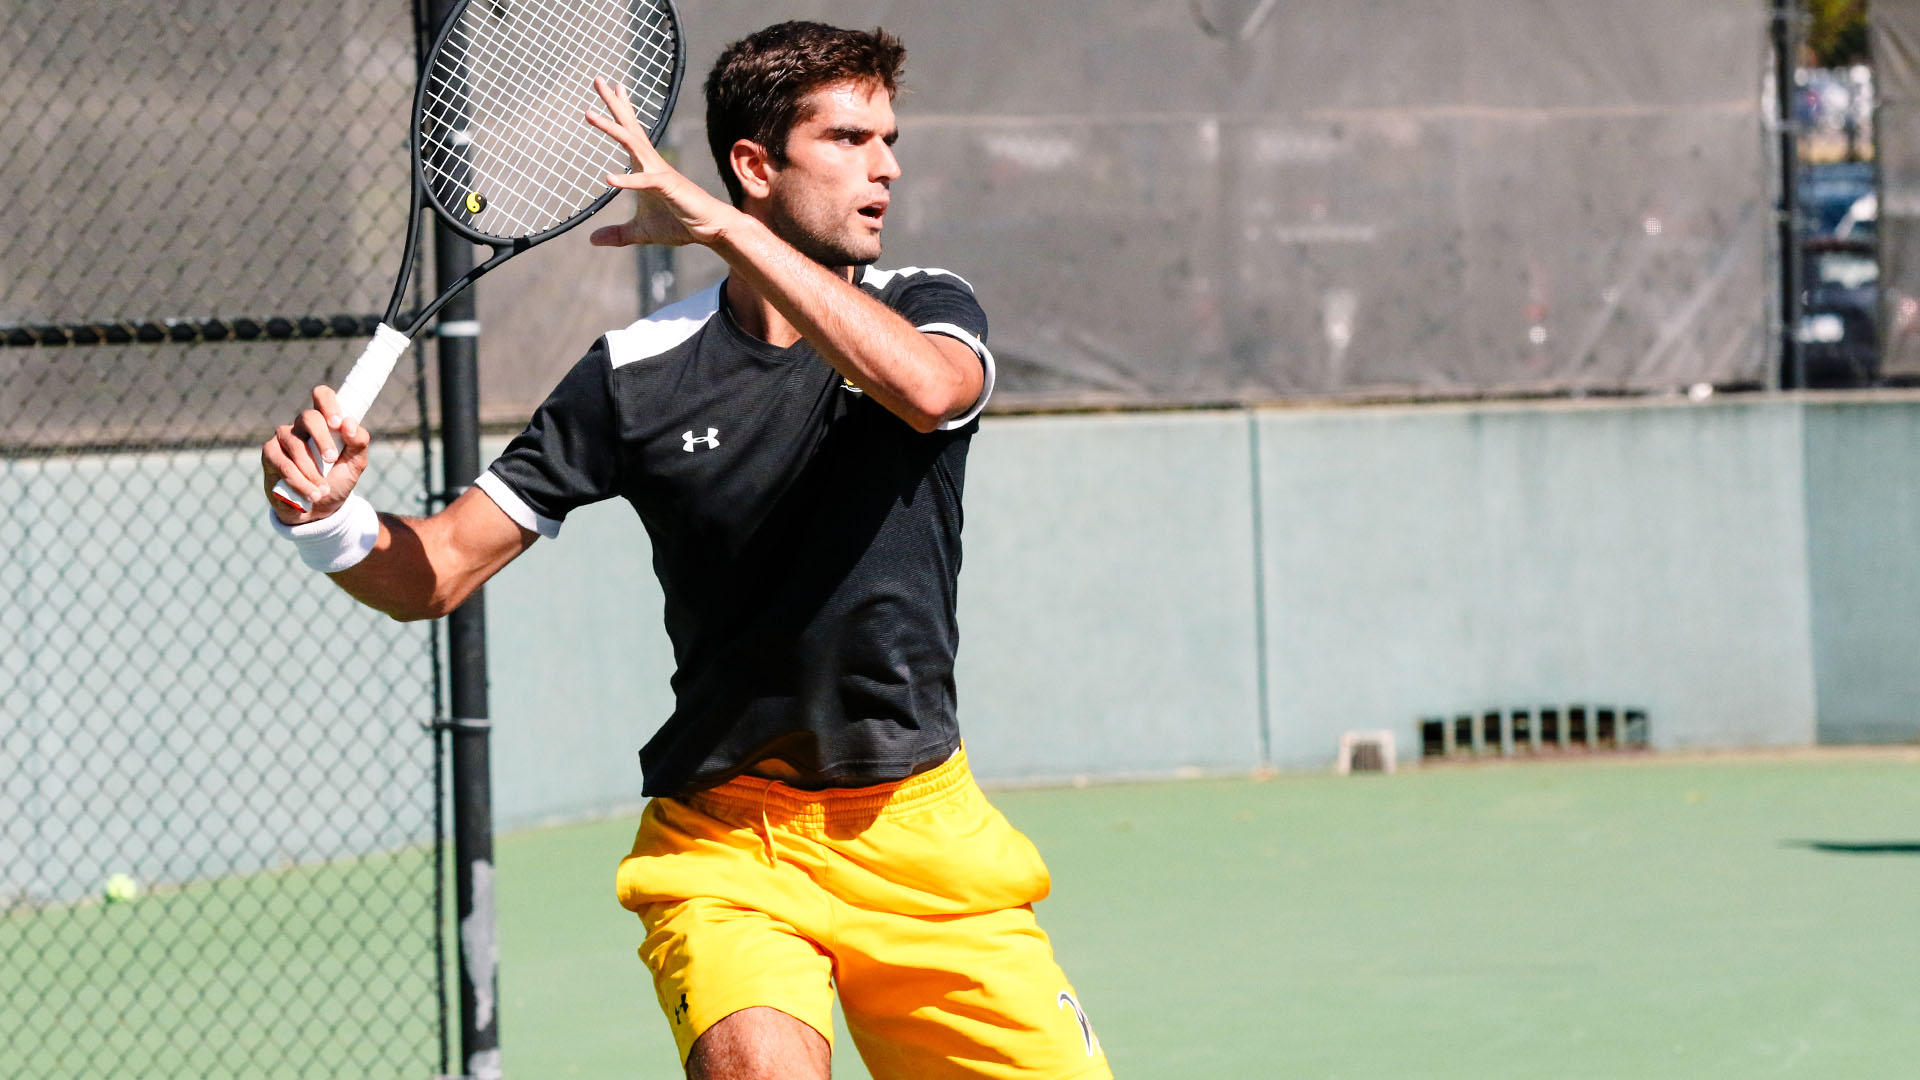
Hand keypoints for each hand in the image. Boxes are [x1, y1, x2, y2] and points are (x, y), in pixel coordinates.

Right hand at [261, 384, 371, 524]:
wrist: (319, 509)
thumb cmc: (337, 480)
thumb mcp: (355, 464)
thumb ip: (359, 442)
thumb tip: (349, 425)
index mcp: (325, 421)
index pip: (323, 396)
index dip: (329, 404)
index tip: (338, 423)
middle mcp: (302, 425)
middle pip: (309, 417)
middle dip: (323, 439)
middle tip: (331, 459)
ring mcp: (284, 438)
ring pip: (296, 444)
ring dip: (312, 470)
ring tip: (323, 490)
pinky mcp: (270, 454)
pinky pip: (283, 464)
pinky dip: (299, 481)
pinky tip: (311, 494)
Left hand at [584, 77, 738, 247]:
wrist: (711, 230)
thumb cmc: (681, 224)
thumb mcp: (641, 232)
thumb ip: (618, 234)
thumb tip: (592, 239)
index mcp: (647, 167)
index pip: (631, 133)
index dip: (621, 110)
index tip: (614, 87)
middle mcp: (653, 163)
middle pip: (629, 127)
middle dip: (612, 103)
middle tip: (597, 78)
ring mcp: (660, 173)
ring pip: (632, 143)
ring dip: (610, 127)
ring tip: (588, 113)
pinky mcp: (668, 188)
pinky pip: (645, 181)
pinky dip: (627, 180)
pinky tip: (609, 178)